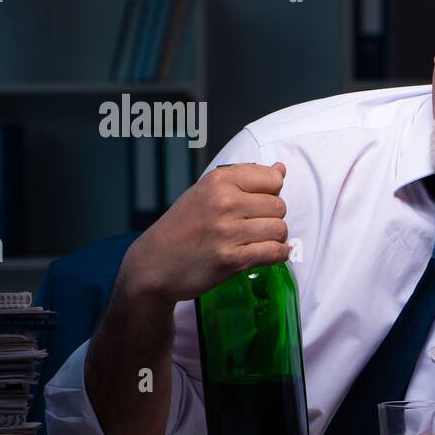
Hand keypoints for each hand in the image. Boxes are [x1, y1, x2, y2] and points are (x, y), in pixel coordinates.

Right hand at [119, 162, 292, 305]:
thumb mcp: (206, 193)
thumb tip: (280, 170)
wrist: (154, 264)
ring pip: (280, 229)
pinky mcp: (232, 259)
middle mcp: (223, 202)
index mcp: (218, 180)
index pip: (273, 179)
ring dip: (275, 238)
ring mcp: (228, 231)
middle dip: (273, 217)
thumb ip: (244, 180)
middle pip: (279, 206)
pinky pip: (275, 252)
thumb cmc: (182, 228)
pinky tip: (266, 254)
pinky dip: (277, 255)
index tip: (259, 203)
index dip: (272, 192)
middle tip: (254, 226)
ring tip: (257, 241)